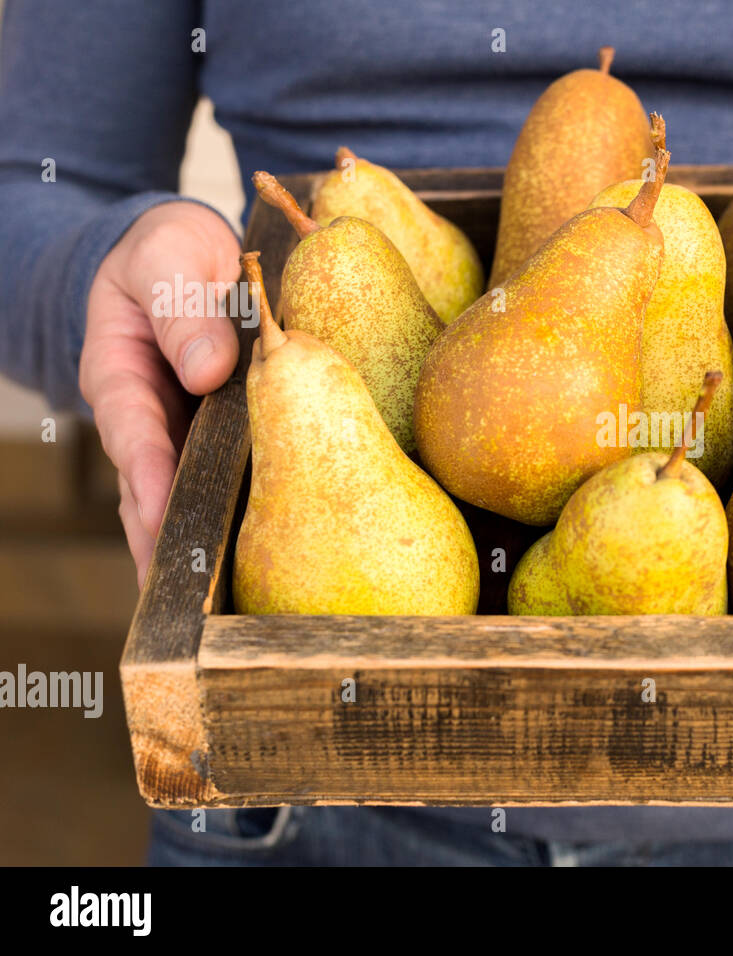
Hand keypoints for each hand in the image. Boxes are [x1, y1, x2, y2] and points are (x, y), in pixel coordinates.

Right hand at [80, 202, 241, 586]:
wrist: (191, 252)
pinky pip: (234, 475)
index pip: (132, 435)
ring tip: (226, 597)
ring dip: (207, 539)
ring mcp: (184, 433)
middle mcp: (150, 416)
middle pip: (154, 487)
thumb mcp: (168, 258)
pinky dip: (248, 509)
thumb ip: (181, 306)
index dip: (147, 477)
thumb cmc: (170, 252)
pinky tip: (275, 551)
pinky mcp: (223, 437)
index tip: (160, 516)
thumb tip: (209, 369)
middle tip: (189, 591)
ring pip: (191, 493)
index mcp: (121, 375)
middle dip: (167, 539)